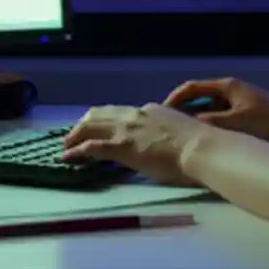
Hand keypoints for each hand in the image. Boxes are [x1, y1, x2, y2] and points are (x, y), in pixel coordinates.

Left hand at [62, 103, 212, 186]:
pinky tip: (67, 157)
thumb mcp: (181, 131)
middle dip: (84, 123)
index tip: (101, 128)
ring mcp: (127, 129)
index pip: (122, 113)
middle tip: (75, 135)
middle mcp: (136, 114)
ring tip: (67, 146)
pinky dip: (76, 151)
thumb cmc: (200, 145)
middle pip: (100, 114)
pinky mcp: (122, 147)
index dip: (108, 120)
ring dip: (76, 135)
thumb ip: (168, 133)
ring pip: (91, 125)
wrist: (201, 148)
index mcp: (151, 110)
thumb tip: (166, 142)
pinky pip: (91, 147)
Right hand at [163, 77, 268, 141]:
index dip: (173, 100)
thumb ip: (211, 123)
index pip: (190, 88)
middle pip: (197, 98)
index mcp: (226, 86)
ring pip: (207, 109)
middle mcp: (229, 90)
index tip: (161, 114)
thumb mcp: (237, 123)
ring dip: (194, 121)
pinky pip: (218, 118)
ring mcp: (237, 102)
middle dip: (181, 111)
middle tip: (167, 128)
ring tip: (180, 137)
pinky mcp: (243, 114)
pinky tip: (204, 142)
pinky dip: (208, 126)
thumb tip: (187, 127)